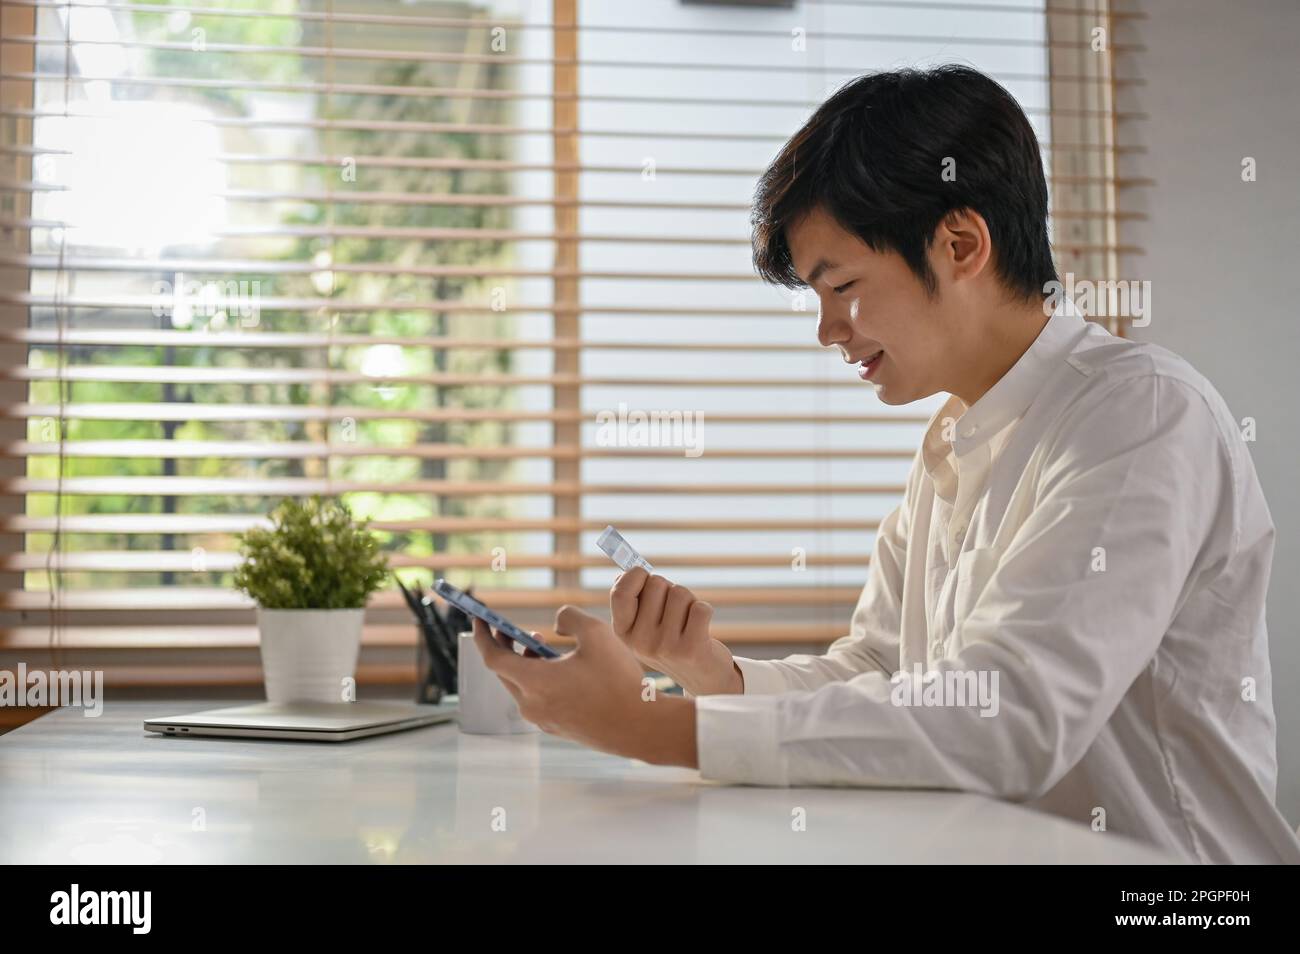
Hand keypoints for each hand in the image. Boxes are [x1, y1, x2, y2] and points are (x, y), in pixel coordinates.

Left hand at [471, 606, 698, 766]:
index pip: (492, 657)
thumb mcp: (596, 633)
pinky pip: (535, 698)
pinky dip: (536, 678)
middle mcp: (532, 705)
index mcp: (534, 682)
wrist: (640, 727)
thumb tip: (556, 622)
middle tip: (507, 627)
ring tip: (539, 642)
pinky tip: (557, 668)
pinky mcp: (556, 727)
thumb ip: (569, 617)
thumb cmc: (618, 681)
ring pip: (520, 685)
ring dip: (522, 661)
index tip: (478, 618)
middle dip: (503, 646)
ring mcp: (543, 720)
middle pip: (504, 672)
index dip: (482, 635)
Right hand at [609, 567, 742, 695]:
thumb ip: (633, 601)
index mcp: (623, 633)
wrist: (702, 680)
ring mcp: (665, 647)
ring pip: (680, 593)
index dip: (635, 575)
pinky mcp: (691, 649)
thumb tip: (623, 574)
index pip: (620, 593)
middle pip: (656, 584)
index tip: (645, 575)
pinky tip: (701, 628)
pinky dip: (705, 610)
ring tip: (688, 621)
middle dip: (669, 588)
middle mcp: (640, 643)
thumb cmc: (673, 642)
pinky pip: (700, 607)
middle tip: (674, 610)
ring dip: (689, 600)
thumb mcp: (644, 627)